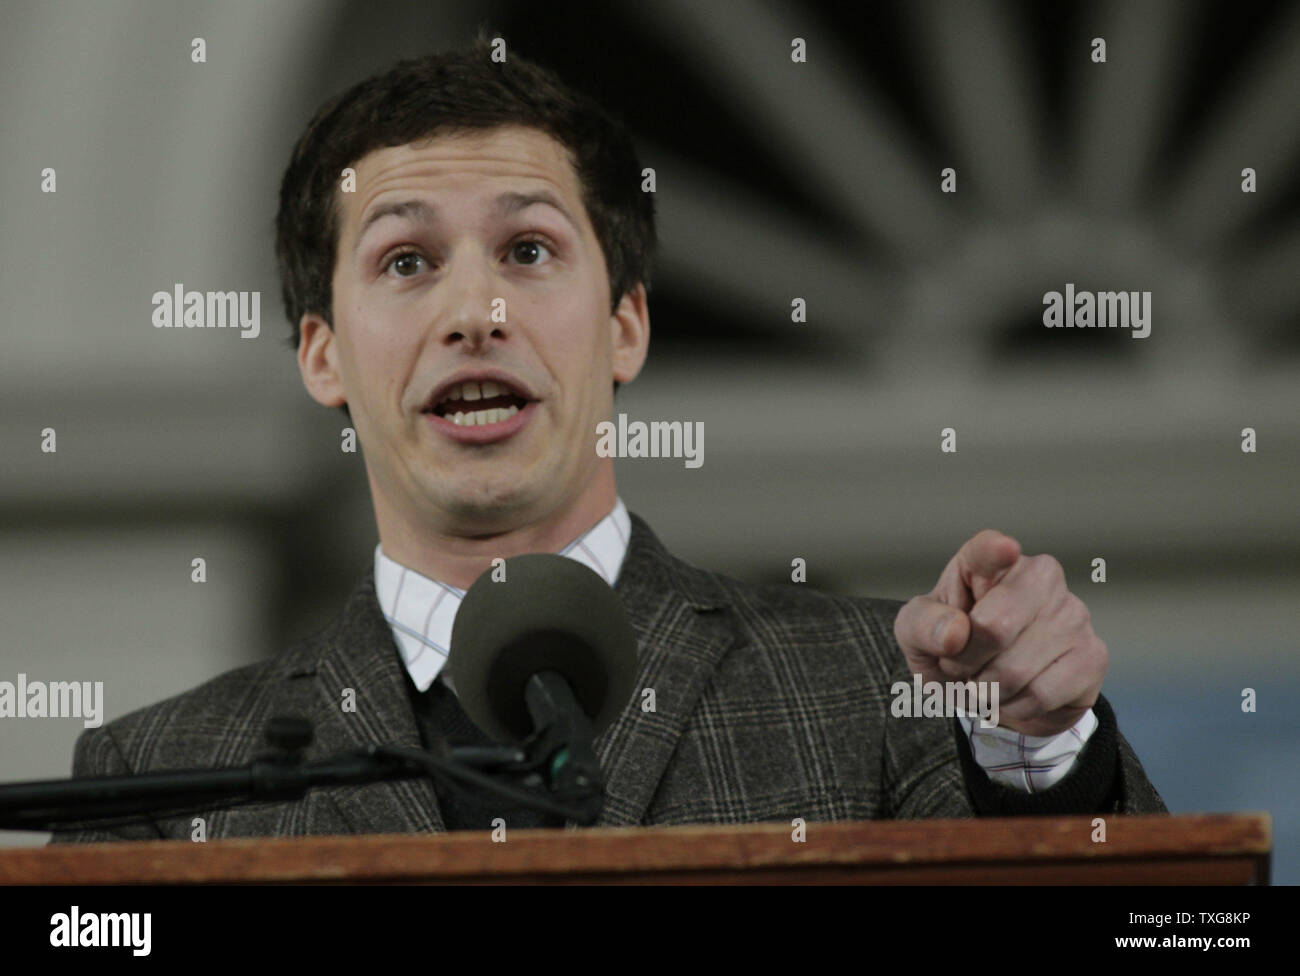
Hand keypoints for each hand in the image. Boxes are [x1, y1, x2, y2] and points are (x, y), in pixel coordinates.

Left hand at [893, 530, 1106, 736]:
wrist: (993, 690)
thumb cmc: (954, 648)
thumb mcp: (917, 635)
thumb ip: (924, 626)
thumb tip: (954, 634)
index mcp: (989, 563)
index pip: (989, 550)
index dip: (995, 551)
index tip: (1004, 549)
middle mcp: (1039, 577)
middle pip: (995, 628)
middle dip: (965, 662)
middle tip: (959, 667)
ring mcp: (1072, 614)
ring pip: (1016, 669)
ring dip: (986, 691)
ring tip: (984, 682)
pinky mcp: (1092, 655)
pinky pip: (1042, 694)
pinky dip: (1014, 707)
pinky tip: (1011, 697)